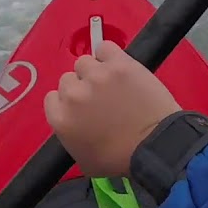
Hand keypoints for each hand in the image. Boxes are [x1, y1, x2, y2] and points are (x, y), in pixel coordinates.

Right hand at [44, 40, 181, 176]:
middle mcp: (73, 94)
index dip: (67, 102)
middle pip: (68, 79)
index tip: (82, 107)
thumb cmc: (119, 159)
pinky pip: (105, 47)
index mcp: (61, 118)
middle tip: (100, 98)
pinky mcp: (119, 63)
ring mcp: (96, 76)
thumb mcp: (83, 160)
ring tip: (111, 83)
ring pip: (85, 62)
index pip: (52, 98)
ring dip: (95, 71)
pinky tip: (117, 66)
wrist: (155, 145)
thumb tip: (73, 122)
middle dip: (81, 87)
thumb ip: (70, 136)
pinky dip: (109, 55)